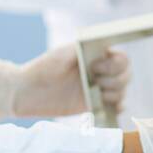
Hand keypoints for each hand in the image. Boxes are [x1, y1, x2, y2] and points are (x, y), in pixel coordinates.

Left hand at [0, 44, 129, 119]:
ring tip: (96, 95)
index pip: (121, 58)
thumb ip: (80, 50)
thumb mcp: (61, 55)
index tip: (95, 68)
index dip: (115, 65)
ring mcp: (97, 89)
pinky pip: (113, 107)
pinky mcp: (92, 105)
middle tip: (95, 81)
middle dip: (116, 80)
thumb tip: (97, 45)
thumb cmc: (43, 68)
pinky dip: (116, 107)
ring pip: (121, 91)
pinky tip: (106, 107)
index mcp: (95, 56)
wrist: (27, 91)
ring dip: (115, 94)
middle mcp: (100, 71)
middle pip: (126, 75)